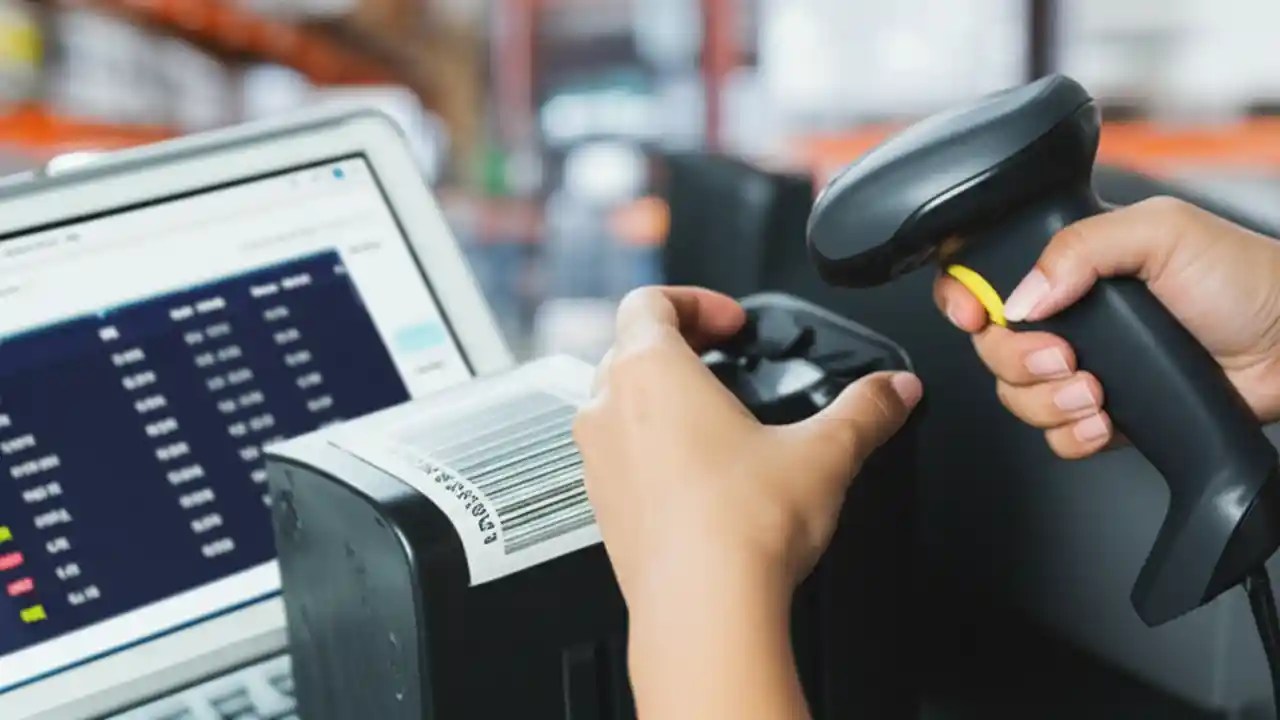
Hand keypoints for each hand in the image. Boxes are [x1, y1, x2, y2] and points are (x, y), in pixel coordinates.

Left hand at [574, 286, 920, 719]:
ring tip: (714, 420)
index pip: (648, 301)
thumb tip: (895, 391)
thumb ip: (865, 410)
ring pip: (615, 403)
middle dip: (679, 346)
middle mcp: (609, 408)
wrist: (703, 612)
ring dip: (658, 399)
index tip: (733, 325)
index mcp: (650, 370)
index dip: (695, 300)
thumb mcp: (825, 453)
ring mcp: (598, 461)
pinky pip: (617, 457)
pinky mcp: (603, 508)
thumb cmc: (743, 526)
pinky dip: (649, 450)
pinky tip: (700, 479)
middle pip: (628, 347)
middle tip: (725, 361)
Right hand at [936, 196, 1279, 458]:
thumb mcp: (1160, 232)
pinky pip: (1056, 436)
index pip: (984, 276)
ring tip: (1097, 393)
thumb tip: (1021, 295)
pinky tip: (1106, 421)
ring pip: (1017, 396)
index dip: (963, 298)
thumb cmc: (1244, 279)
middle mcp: (1069, 316)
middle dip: (1018, 360)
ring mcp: (1085, 367)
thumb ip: (1080, 247)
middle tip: (1067, 356)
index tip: (973, 314)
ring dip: (1048, 402)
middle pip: (992, 346)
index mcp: (1069, 264)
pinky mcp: (1106, 415)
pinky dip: (1072, 435)